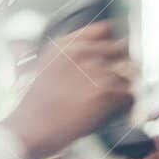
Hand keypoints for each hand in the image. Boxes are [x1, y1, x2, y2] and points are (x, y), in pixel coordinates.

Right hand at [1, 23, 133, 158]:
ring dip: (125, 87)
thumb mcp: (44, 69)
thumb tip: (90, 57)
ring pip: (127, 74)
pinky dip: (127, 105)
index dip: (110, 44)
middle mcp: (82, 53)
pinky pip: (129, 95)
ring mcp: (94, 71)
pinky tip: (119, 110)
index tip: (113, 55)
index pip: (104, 29)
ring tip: (117, 99)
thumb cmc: (34, 106)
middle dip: (122, 65)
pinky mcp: (104, 93)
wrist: (29, 129)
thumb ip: (67, 57)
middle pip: (120, 50)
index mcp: (66, 45)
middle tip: (118, 81)